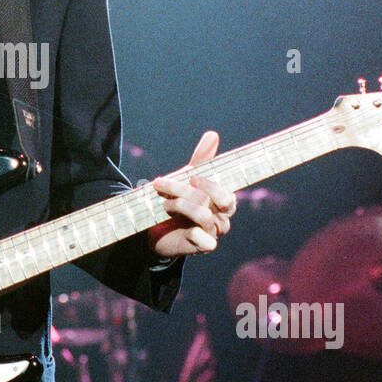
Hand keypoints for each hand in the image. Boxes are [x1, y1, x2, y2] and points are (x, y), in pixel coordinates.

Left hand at [147, 130, 236, 258]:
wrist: (154, 230)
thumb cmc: (176, 202)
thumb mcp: (186, 179)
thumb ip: (202, 159)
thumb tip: (213, 134)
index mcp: (222, 202)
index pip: (227, 195)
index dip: (211, 185)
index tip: (191, 176)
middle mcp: (221, 218)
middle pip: (212, 201)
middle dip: (185, 191)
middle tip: (162, 184)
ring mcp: (212, 234)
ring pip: (203, 216)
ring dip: (179, 206)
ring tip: (163, 204)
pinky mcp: (202, 247)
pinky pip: (207, 241)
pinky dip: (194, 233)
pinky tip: (178, 225)